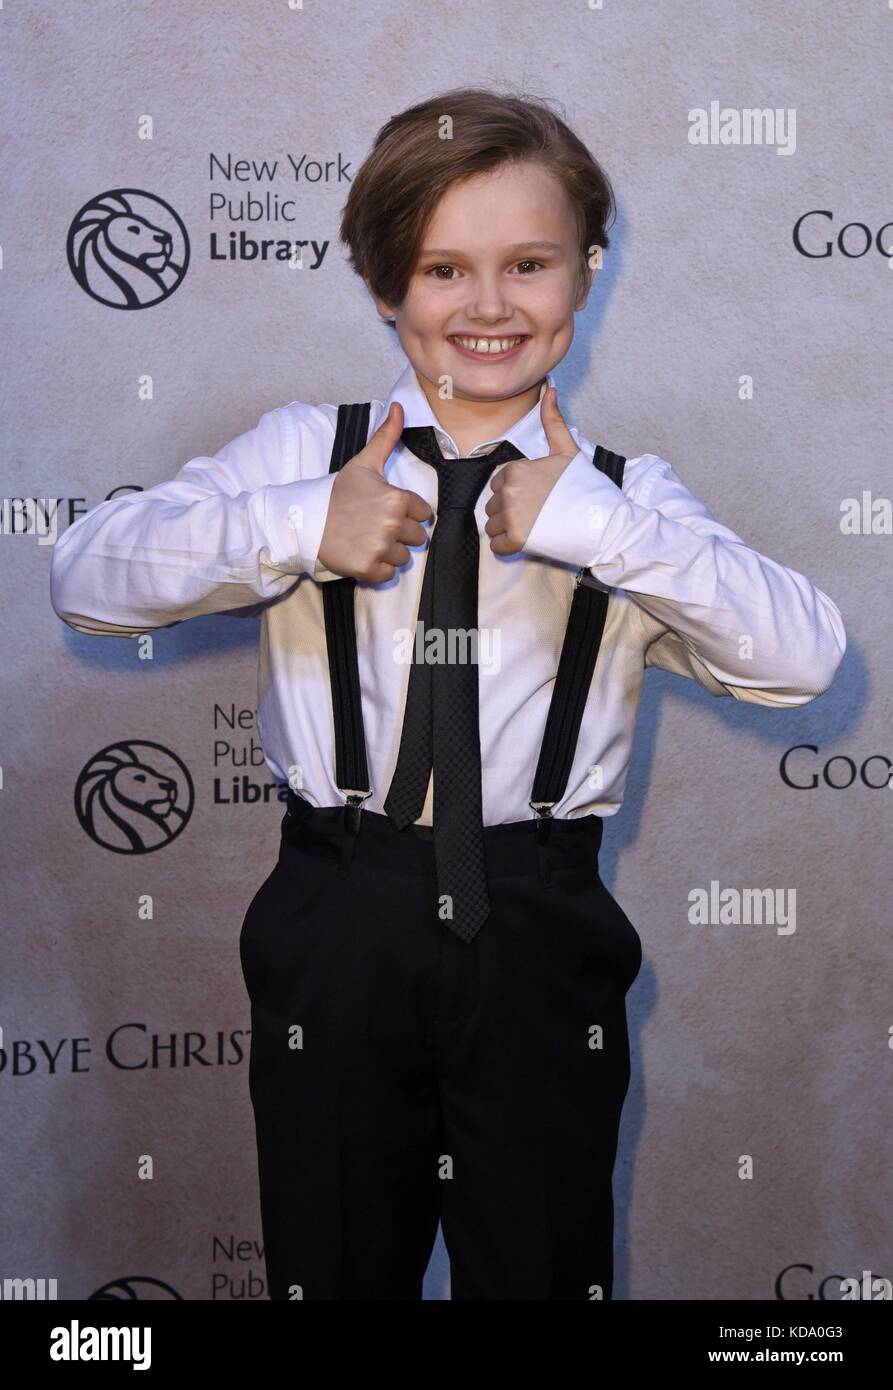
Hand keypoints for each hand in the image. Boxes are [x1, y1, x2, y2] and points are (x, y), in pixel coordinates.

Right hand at [318, 402, 433, 582]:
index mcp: (398, 499)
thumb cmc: (338, 492)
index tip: (387, 512)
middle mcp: (393, 524)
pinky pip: (388, 576)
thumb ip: (387, 437)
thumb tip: (401, 406)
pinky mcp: (368, 568)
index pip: (424, 514)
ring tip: (368, 540)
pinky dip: (378, 570)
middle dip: (401, 534)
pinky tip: (362, 555)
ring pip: (404, 558)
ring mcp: (380, 548)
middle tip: (376, 527)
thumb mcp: (364, 463)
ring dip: (390, 553)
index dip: (408, 513)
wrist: (305, 519)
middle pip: (418, 538)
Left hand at [484, 387, 579, 554]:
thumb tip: (548, 388)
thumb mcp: (568, 451)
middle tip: (539, 515)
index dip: (516, 493)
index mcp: (515, 469)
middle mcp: (508, 491)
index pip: (498, 484)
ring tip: (535, 528)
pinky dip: (508, 548)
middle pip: (493, 506)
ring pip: (493, 527)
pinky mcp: (516, 540)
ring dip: (509, 531)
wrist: (603, 522)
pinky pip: (497, 547)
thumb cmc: (586, 487)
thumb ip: (552, 422)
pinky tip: (529, 541)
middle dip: (510, 512)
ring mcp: (511, 517)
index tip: (537, 498)